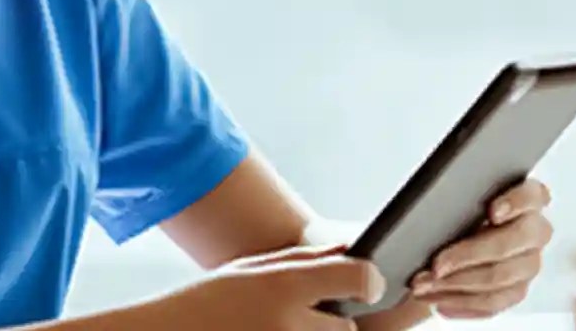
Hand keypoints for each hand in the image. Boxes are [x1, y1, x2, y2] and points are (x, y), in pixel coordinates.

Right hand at [146, 244, 384, 329]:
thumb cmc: (207, 303)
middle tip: (296, 317)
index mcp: (283, 286)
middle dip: (332, 322)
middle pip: (348, 327)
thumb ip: (304, 261)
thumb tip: (351, 252)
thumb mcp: (249, 269)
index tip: (367, 285)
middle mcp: (289, 325)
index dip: (368, 281)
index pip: (359, 279)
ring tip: (276, 328)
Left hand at [408, 179, 553, 319]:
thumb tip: (430, 208)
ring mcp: (529, 262)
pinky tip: (439, 301)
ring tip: (425, 286)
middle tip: (437, 265)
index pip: (531, 195)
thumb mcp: (457, 196)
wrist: (455, 237)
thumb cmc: (459, 209)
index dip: (515, 203)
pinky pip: (494, 302)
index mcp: (527, 198)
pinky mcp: (517, 289)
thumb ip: (456, 197)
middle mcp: (534, 231)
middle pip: (512, 242)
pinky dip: (463, 303)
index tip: (492, 212)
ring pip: (501, 277)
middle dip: (469, 255)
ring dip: (458, 284)